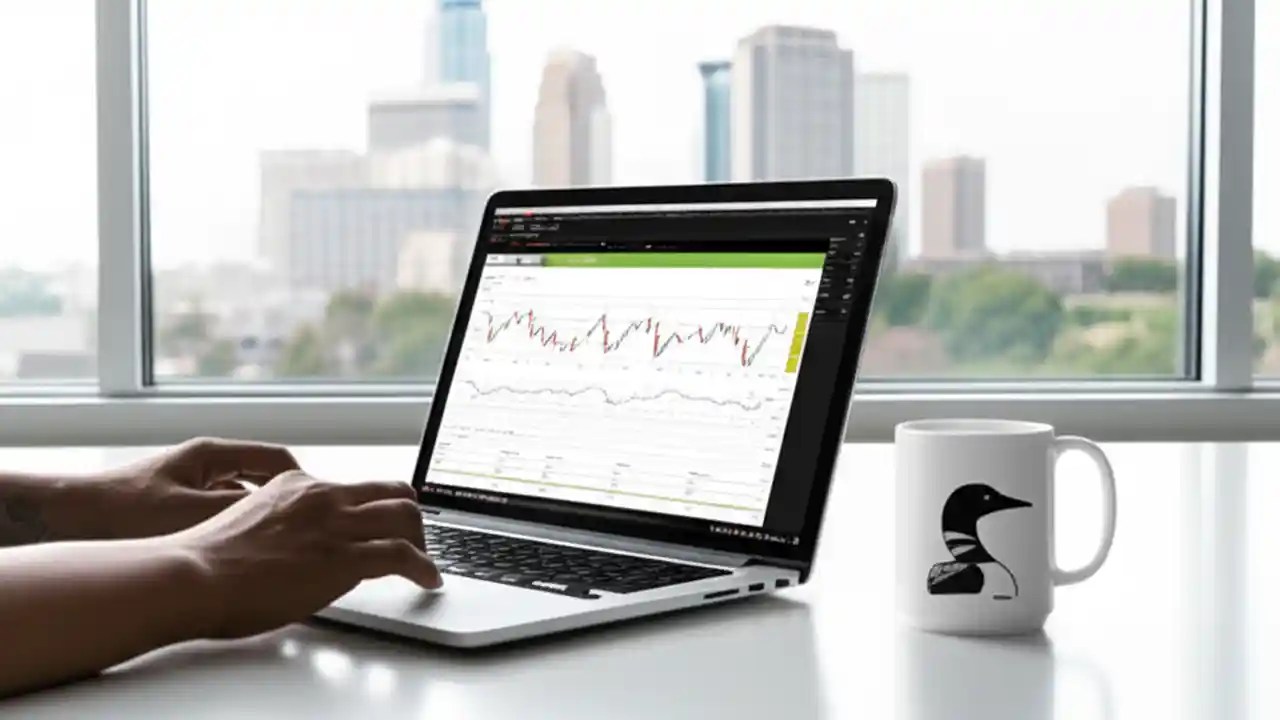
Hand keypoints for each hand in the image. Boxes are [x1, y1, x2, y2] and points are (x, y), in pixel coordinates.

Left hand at [87, 438, 300, 538]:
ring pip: (242, 501)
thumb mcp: (190, 511)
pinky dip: (234, 530)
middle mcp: (206, 465)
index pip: (276, 459)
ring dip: (257, 520)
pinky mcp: (179, 507)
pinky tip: (237, 554)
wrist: (71, 517)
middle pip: (263, 481)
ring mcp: (192, 486)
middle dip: (283, 504)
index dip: (302, 483)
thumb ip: (238, 511)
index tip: (318, 508)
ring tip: (273, 545)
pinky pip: (221, 516)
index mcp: (213, 455)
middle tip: (302, 531)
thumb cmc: (125, 509)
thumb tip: (282, 513)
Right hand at [174, 470, 440, 638]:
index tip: (380, 519)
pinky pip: (401, 555)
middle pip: (390, 490)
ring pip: (404, 515)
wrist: (191, 575)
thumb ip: (280, 527)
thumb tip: (294, 547)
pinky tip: (429, 579)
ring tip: (425, 560)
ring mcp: (336, 524)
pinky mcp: (345, 556)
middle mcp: (322, 496)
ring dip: (421, 540)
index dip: (373, 506)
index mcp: (295, 485)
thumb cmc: (204, 563)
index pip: (350, 488)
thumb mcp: (247, 524)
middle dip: (409, 514)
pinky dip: (424, 567)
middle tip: (414, 537)